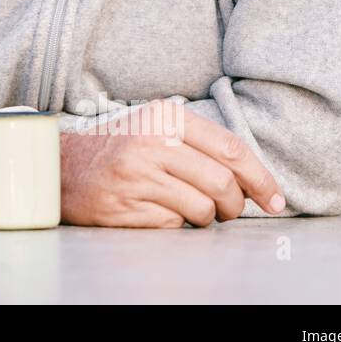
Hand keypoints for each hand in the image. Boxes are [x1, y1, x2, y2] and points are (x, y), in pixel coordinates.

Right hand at [60, 99, 285, 227]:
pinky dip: (176, 223)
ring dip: (206, 217)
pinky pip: (175, 223)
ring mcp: (138, 175)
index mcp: (166, 117)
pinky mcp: (127, 205)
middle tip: (231, 211)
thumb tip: (254, 182)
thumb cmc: (121, 150)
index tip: (275, 200)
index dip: (261, 179)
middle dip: (236, 205)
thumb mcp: (158, 129)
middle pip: (222, 183)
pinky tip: (158, 210)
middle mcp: (152, 141)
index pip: (231, 149)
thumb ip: (201, 145)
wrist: (64, 168)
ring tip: (189, 208)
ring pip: (203, 209)